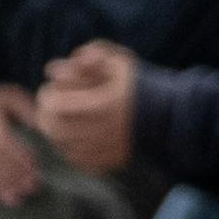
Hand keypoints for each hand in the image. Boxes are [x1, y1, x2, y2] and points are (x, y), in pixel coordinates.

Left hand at [32, 39, 137, 174]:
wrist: (172, 117)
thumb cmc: (142, 85)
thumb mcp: (119, 61)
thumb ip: (88, 55)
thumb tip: (56, 69)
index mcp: (101, 104)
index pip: (53, 104)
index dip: (47, 95)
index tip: (52, 89)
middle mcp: (101, 131)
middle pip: (52, 129)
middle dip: (46, 115)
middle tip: (51, 106)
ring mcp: (104, 150)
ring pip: (62, 146)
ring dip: (55, 132)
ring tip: (61, 120)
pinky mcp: (110, 162)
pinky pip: (78, 161)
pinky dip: (70, 149)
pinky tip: (75, 137)